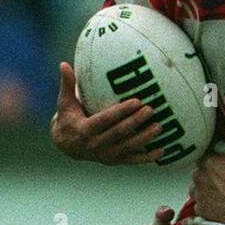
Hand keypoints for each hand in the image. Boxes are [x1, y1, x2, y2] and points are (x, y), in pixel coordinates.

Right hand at [51, 61, 166, 163]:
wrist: (67, 146)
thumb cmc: (68, 117)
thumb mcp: (65, 103)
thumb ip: (67, 85)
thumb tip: (63, 64)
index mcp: (85, 130)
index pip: (106, 119)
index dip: (121, 111)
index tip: (136, 101)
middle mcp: (96, 144)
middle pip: (120, 132)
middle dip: (136, 121)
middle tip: (151, 109)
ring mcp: (106, 155)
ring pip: (129, 147)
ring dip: (145, 138)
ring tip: (159, 126)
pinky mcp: (114, 160)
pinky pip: (133, 160)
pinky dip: (147, 157)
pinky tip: (162, 151)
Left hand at [189, 151, 224, 222]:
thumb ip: (223, 151)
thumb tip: (215, 146)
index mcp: (208, 161)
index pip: (201, 159)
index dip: (209, 164)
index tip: (216, 169)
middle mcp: (200, 177)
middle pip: (197, 175)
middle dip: (205, 178)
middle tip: (220, 183)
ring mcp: (199, 194)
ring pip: (195, 191)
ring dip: (203, 192)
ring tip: (219, 195)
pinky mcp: (202, 210)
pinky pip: (199, 206)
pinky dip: (206, 207)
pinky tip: (219, 206)